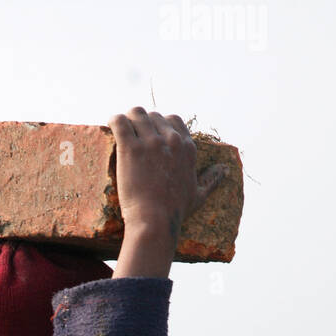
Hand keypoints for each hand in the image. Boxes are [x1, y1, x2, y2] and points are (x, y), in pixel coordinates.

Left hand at [107, 107, 228, 248]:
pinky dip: (114, 120)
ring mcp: (151, 142)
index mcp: (187, 147)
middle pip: (153, 116)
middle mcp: (171, 140)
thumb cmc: (175, 211)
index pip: (173, 120)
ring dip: (128, 118)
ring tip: (121, 126)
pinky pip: (120, 122)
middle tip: (132, 133)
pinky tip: (110, 124)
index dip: (160, 124)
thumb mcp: (199, 195)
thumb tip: (225, 170)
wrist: (154, 221)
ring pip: (136, 114)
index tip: (151, 133)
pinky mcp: (131, 148)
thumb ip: (212, 179)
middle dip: (142, 122)